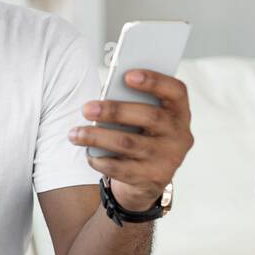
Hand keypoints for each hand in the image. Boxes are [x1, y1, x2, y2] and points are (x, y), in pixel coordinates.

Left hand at [67, 69, 193, 212]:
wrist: (149, 179)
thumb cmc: (142, 136)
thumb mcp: (145, 119)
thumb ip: (134, 104)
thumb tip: (105, 95)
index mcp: (179, 112)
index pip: (176, 91)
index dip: (154, 81)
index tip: (128, 76)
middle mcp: (179, 135)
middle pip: (149, 117)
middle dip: (114, 111)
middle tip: (87, 108)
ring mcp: (168, 158)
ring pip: (128, 143)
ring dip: (97, 137)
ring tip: (75, 133)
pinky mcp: (152, 179)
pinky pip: (120, 168)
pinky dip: (100, 159)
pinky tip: (88, 153)